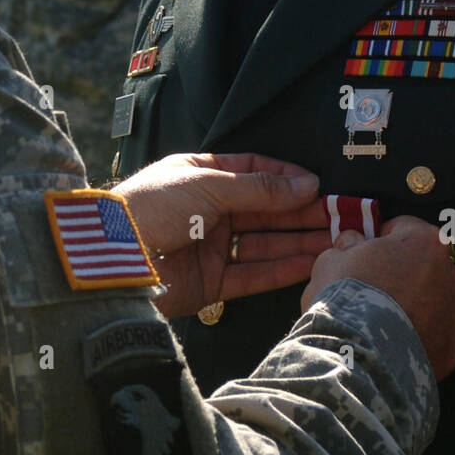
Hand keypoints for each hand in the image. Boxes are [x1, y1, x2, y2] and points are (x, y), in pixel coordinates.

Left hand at [115, 153, 330, 318]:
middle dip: (302, 212)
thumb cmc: (154, 206)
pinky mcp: (211, 284)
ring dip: (300, 240)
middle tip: (341, 214)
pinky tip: (312, 262)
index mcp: (200, 175)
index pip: (252, 171)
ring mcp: (210, 247)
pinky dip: (282, 269)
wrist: (113, 258)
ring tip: (337, 239)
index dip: (286, 178)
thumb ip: (259, 188)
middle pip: (264, 209)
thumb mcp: (207, 184)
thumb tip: (307, 185)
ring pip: (264, 243)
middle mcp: (207, 210)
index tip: (318, 185)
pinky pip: (253, 274)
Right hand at [301, 214, 454, 379]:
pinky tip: (388, 346)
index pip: (403, 228)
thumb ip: (348, 245)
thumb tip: (353, 243)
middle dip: (400, 274)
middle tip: (369, 289)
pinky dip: (414, 339)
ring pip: (430, 303)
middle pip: (422, 267)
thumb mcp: (332, 258)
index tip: (363, 254)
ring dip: (410, 307)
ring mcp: (453, 315)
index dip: (379, 240)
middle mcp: (450, 275)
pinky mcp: (450, 350)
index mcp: (425, 242)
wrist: (355, 357)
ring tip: (377, 323)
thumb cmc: (345, 297)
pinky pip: (432, 337)